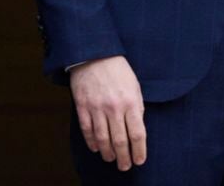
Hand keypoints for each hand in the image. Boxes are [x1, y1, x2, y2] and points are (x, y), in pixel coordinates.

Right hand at [70, 55, 146, 170]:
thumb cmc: (119, 71)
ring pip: (102, 139)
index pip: (137, 133)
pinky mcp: (83, 107)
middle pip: (120, 140)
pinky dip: (92, 142)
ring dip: (108, 153)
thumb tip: (137, 126)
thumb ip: (137, 107)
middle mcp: (114, 108)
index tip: (140, 160)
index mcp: (131, 102)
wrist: (95, 55)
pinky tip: (97, 149)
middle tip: (125, 167)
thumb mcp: (135, 86)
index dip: (139, 150)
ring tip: (111, 160)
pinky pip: (87, 130)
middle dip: (123, 157)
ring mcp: (97, 108)